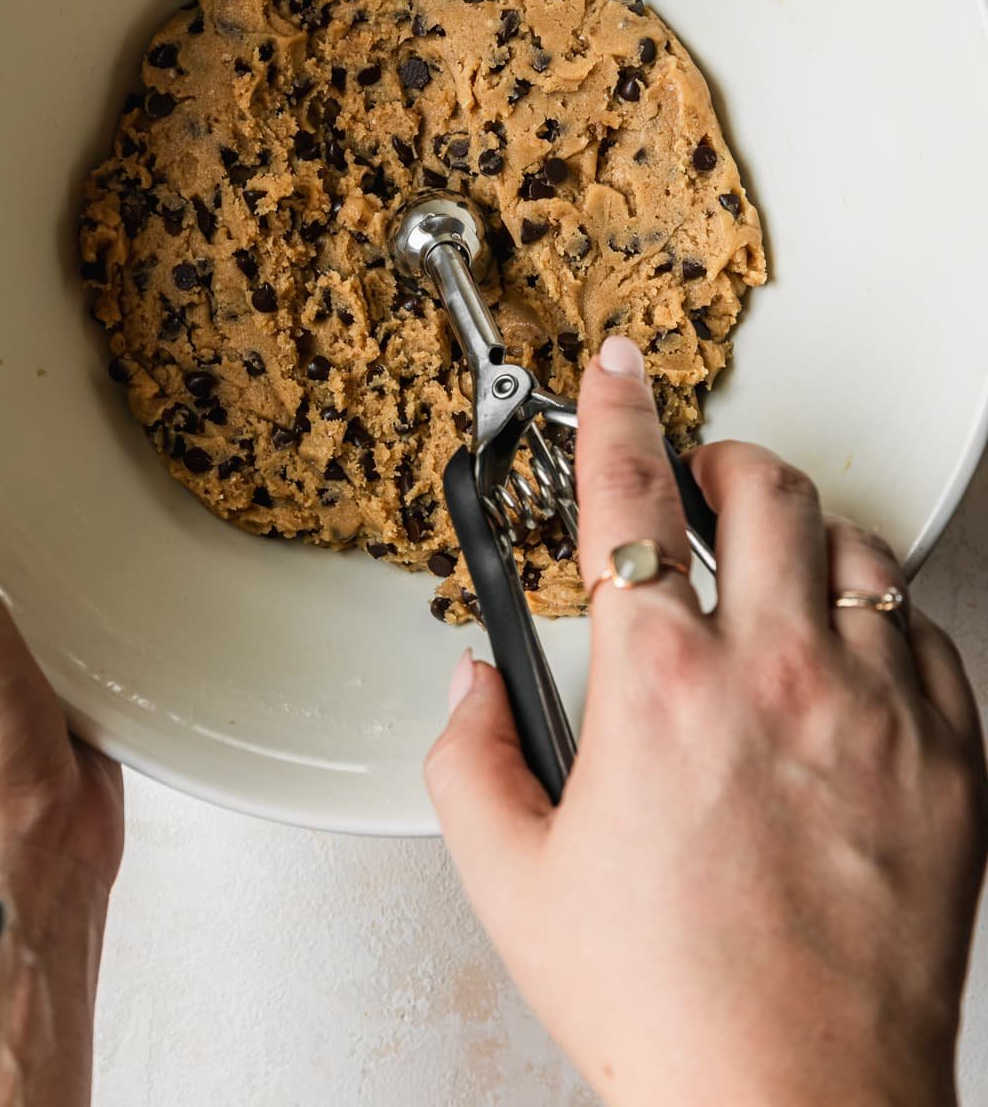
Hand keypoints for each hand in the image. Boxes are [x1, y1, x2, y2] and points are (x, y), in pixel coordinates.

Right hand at [427, 335, 986, 1106]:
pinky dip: (881, 620)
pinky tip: (848, 655)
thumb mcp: (510, 876)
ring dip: (806, 537)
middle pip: (765, 487)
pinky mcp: (949, 762)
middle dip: (723, 460)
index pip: (631, 494)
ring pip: (857, 548)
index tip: (616, 373)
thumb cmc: (665, 1002)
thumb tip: (474, 684)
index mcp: (660, 686)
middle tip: (701, 482)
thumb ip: (466, 754)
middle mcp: (777, 674)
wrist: (792, 1103)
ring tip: (777, 569)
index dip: (615, 411)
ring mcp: (876, 713)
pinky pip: (925, 634)